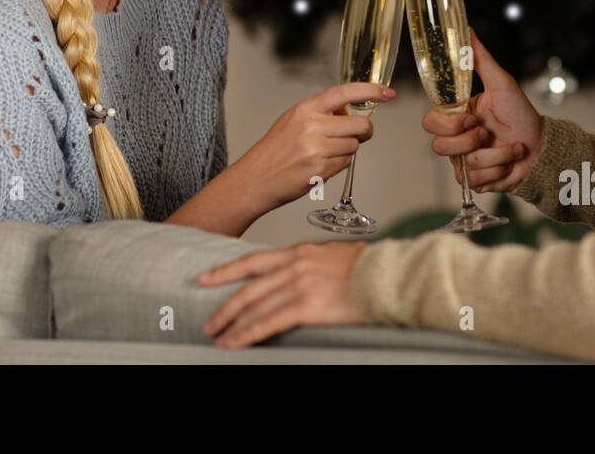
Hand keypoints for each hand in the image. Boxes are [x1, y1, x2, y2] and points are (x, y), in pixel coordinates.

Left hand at [198, 241, 367, 347]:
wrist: (388, 274)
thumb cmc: (371, 268)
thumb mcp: (335, 256)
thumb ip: (313, 265)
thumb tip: (304, 277)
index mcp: (300, 252)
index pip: (254, 261)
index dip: (226, 271)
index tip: (206, 278)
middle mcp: (294, 266)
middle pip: (248, 288)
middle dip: (225, 307)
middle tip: (209, 322)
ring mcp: (298, 285)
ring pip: (254, 307)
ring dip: (233, 325)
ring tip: (218, 338)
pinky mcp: (306, 306)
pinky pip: (268, 322)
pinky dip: (248, 334)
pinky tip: (237, 342)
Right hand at [238, 83, 395, 210]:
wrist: (256, 178)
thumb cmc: (275, 149)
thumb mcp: (293, 120)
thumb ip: (321, 113)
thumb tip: (350, 112)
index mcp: (306, 108)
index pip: (345, 93)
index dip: (370, 91)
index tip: (388, 93)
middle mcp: (312, 126)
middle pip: (360, 125)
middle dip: (363, 132)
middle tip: (355, 136)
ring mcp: (317, 149)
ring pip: (354, 146)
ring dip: (346, 151)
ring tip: (324, 154)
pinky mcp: (320, 169)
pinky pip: (345, 164)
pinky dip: (338, 165)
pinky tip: (319, 165)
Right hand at [424, 28, 543, 192]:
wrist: (543, 148)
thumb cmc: (522, 114)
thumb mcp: (501, 83)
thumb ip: (480, 59)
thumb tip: (467, 30)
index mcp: (457, 116)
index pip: (430, 122)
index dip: (449, 123)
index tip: (472, 117)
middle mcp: (457, 139)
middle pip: (439, 146)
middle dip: (469, 141)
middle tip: (488, 134)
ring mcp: (464, 162)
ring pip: (462, 165)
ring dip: (494, 155)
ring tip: (511, 148)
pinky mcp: (475, 181)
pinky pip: (475, 180)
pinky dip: (498, 170)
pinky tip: (509, 164)